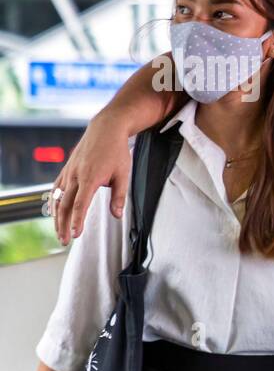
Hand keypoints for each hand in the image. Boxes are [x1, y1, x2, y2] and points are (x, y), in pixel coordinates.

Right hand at [52, 109, 133, 242]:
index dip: (77, 221)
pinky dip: (54, 202)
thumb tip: (116, 215)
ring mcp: (69, 172)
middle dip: (64, 225)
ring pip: (58, 198)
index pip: (81, 205)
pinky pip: (56, 188)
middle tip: (64, 241)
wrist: (106, 129)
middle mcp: (75, 176)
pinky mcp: (66, 169)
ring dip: (57, 217)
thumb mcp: (123, 174)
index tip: (75, 235)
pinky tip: (55, 213)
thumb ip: (119, 196)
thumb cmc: (117, 152)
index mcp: (90, 178)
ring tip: (59, 232)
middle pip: (66, 205)